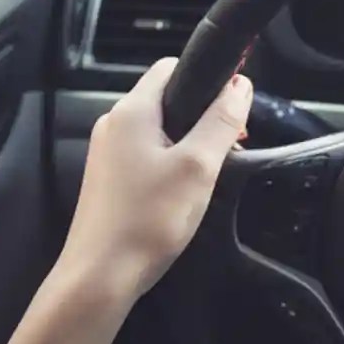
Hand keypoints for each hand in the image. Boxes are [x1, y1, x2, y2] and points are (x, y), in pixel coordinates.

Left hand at [57, 58, 252, 300]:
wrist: (101, 276)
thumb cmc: (149, 219)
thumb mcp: (198, 167)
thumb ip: (222, 121)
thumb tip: (242, 84)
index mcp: (132, 111)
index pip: (173, 68)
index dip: (209, 79)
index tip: (236, 108)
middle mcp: (115, 124)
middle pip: (169, 99)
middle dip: (205, 115)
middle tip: (234, 144)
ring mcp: (108, 152)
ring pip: (161, 128)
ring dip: (192, 141)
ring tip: (213, 171)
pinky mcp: (110, 178)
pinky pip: (149, 153)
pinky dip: (174, 161)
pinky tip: (187, 190)